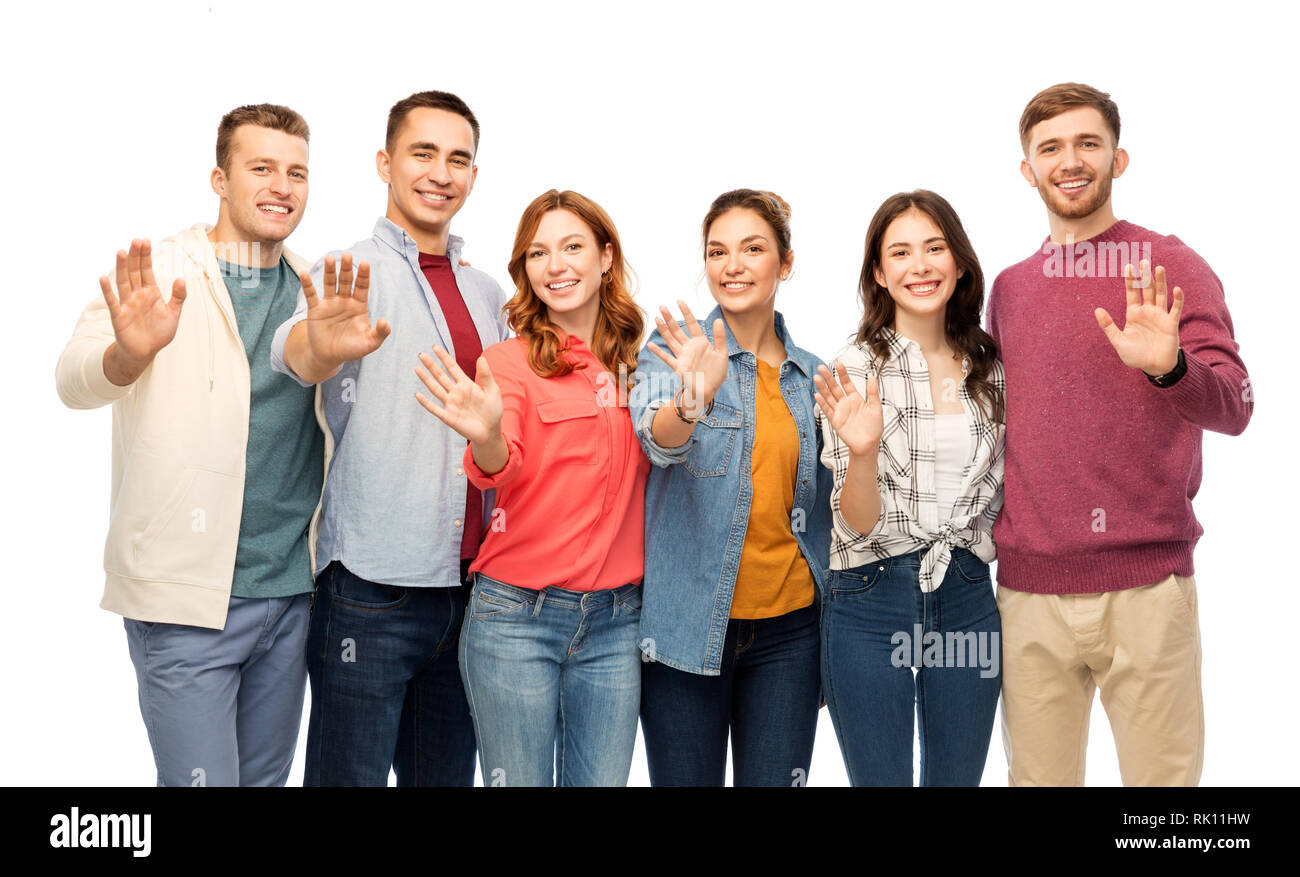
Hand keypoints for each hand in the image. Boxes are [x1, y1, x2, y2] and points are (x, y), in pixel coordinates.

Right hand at [99, 239, 186, 364]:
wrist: (146, 352)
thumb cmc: (158, 332)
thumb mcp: (173, 314)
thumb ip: (178, 297)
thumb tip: (181, 278)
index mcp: (150, 292)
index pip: (146, 270)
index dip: (145, 256)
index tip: (144, 241)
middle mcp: (137, 294)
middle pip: (135, 272)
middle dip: (135, 256)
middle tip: (136, 240)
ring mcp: (127, 304)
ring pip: (123, 282)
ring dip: (122, 268)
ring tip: (121, 252)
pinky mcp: (119, 316)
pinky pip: (112, 302)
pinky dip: (107, 291)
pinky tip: (102, 278)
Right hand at [300, 253, 390, 368]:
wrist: (330, 357)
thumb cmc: (352, 349)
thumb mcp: (370, 343)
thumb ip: (380, 333)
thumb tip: (385, 321)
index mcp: (359, 305)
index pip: (362, 286)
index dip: (364, 275)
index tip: (365, 263)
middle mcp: (344, 300)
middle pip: (346, 280)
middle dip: (347, 268)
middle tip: (347, 255)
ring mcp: (330, 303)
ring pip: (330, 283)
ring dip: (330, 271)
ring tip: (330, 258)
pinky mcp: (315, 309)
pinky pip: (311, 294)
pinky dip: (307, 284)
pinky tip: (304, 273)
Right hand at [414, 346, 502, 445]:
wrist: (490, 432)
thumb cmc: (493, 410)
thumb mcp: (493, 390)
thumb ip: (486, 375)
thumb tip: (481, 358)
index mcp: (466, 384)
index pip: (452, 368)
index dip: (444, 358)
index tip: (435, 347)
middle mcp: (456, 392)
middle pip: (441, 376)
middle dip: (431, 365)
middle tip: (421, 355)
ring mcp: (451, 404)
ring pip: (436, 389)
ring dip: (426, 379)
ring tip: (417, 368)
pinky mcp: (449, 417)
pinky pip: (435, 409)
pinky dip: (426, 402)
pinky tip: (418, 394)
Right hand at [646, 300, 728, 416]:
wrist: (709, 390)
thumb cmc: (716, 373)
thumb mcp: (722, 353)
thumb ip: (720, 337)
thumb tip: (718, 320)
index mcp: (700, 342)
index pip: (692, 324)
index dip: (686, 313)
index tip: (679, 301)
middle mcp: (689, 347)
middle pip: (677, 330)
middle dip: (670, 318)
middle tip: (662, 307)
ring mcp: (682, 357)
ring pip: (671, 340)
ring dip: (663, 330)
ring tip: (656, 319)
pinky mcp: (679, 367)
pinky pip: (667, 358)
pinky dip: (659, 352)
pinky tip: (650, 345)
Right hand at [814, 362, 882, 457]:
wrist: (868, 444)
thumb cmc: (874, 427)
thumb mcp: (876, 408)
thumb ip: (873, 393)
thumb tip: (872, 377)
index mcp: (856, 398)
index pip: (847, 383)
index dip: (842, 373)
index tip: (838, 363)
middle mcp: (845, 403)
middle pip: (835, 387)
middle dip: (828, 377)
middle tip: (821, 367)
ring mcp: (839, 411)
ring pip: (828, 397)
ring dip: (822, 388)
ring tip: (816, 378)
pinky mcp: (835, 420)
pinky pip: (827, 410)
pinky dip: (822, 403)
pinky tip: (817, 395)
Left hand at [1094, 259, 1182, 375]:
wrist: (1153, 367)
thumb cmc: (1135, 355)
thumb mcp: (1118, 340)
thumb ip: (1108, 326)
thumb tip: (1097, 309)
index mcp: (1134, 313)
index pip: (1132, 293)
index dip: (1131, 280)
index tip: (1128, 266)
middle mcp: (1148, 311)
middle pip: (1147, 289)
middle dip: (1145, 276)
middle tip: (1143, 261)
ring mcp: (1160, 316)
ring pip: (1161, 294)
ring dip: (1160, 282)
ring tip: (1158, 268)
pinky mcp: (1171, 323)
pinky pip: (1175, 309)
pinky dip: (1177, 299)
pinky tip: (1176, 288)